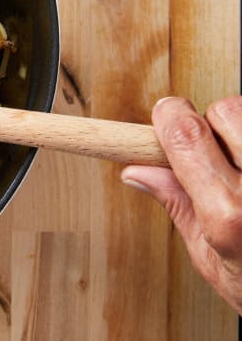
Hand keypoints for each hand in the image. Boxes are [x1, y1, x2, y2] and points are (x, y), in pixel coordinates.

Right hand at [121, 96, 241, 313]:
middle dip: (209, 121)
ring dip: (240, 130)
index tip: (164, 115)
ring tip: (240, 164)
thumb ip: (178, 205)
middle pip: (226, 111)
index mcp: (229, 215)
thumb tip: (138, 171)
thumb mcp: (210, 259)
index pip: (187, 137)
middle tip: (210, 149)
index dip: (169, 116)